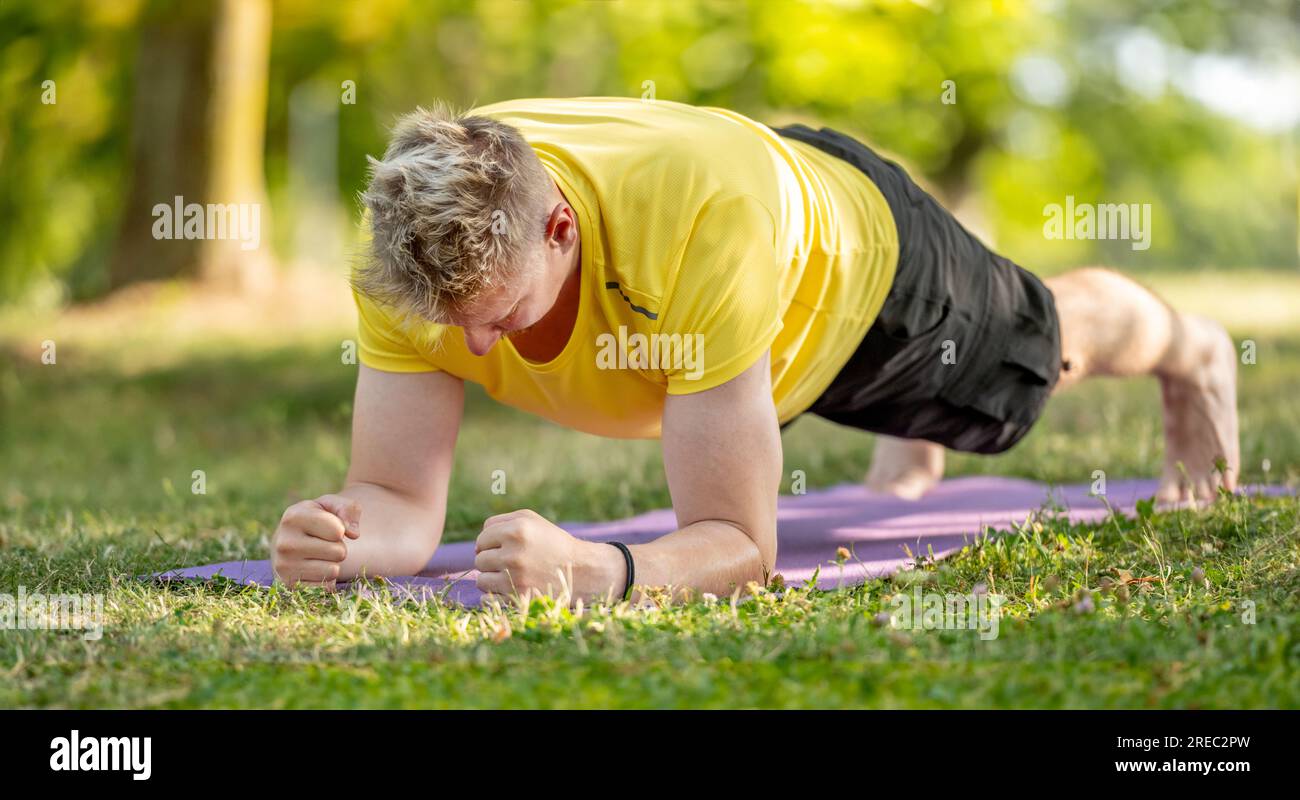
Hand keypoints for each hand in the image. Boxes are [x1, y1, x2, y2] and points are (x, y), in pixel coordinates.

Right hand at [271, 494, 360, 587]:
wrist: (290, 540)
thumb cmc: (316, 519)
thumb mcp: (331, 504)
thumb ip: (348, 509)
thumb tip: (353, 534)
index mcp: (293, 517)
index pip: (337, 531)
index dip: (340, 529)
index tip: (328, 526)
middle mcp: (284, 543)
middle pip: (338, 552)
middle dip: (338, 547)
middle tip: (323, 542)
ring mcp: (284, 566)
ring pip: (333, 571)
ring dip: (333, 563)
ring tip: (318, 554)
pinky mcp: (289, 586)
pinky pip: (325, 587)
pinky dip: (326, 579)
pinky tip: (313, 568)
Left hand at [474, 509, 621, 600]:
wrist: (582, 571)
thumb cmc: (552, 542)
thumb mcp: (531, 520)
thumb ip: (500, 521)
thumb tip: (476, 543)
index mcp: (517, 530)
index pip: (482, 538)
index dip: (490, 543)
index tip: (505, 547)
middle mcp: (514, 553)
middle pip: (479, 559)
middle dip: (491, 561)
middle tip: (511, 562)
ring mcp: (515, 578)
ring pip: (481, 580)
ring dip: (492, 578)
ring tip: (512, 575)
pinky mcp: (518, 599)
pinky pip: (487, 599)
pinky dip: (495, 596)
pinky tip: (512, 589)